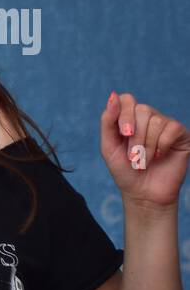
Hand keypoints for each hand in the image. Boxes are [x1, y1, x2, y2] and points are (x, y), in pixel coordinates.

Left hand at [101, 93, 188, 211]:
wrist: (143, 193)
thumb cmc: (124, 171)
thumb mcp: (109, 146)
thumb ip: (108, 121)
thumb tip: (113, 96)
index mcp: (128, 118)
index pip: (127, 99)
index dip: (124, 114)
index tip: (123, 134)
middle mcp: (148, 118)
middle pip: (142, 110)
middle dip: (135, 137)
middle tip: (133, 157)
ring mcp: (165, 125)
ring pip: (156, 121)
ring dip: (147, 145)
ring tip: (144, 161)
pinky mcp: (181, 135)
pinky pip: (171, 129)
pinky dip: (162, 145)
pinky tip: (160, 156)